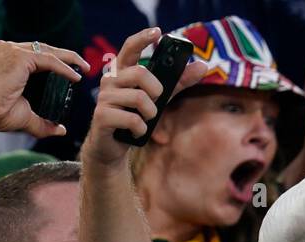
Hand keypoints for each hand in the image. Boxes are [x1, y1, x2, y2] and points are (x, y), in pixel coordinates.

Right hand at [0, 39, 88, 138]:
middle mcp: (7, 49)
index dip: (57, 60)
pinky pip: (49, 60)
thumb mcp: (25, 116)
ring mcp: (11, 50)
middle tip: (84, 67)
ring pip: (48, 51)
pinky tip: (76, 77)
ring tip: (85, 69)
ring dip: (69, 59)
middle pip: (43, 48)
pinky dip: (64, 68)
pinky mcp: (18, 57)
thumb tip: (61, 130)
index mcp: (5, 57)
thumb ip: (43, 123)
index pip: (35, 54)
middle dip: (67, 56)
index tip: (74, 72)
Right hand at [83, 27, 208, 166]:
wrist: (113, 146)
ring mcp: (104, 97)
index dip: (142, 39)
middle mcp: (110, 80)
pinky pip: (134, 120)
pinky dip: (141, 129)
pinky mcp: (102, 115)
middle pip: (141, 74)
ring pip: (139, 98)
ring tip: (143, 121)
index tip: (158, 32)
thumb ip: (177, 82)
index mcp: (123, 73)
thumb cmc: (135, 118)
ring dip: (150, 115)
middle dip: (157, 92)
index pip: (130, 48)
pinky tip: (136, 132)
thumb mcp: (158, 98)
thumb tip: (202, 66)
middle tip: (154, 104)